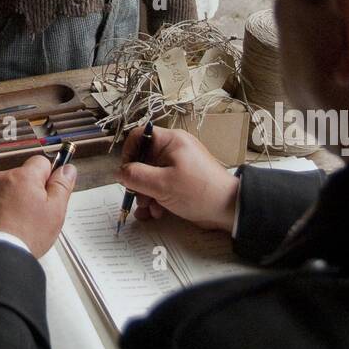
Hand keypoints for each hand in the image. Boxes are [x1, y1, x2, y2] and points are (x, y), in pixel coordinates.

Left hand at [0, 155, 76, 257]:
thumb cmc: (25, 235)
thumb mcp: (55, 211)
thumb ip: (62, 186)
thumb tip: (67, 168)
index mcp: (24, 177)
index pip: (41, 162)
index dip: (49, 177)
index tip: (50, 192)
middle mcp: (2, 179)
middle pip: (23, 177)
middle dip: (30, 192)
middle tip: (36, 215)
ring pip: (7, 190)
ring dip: (13, 201)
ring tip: (18, 225)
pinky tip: (4, 227)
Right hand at [117, 126, 238, 232]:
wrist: (229, 210)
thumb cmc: (199, 191)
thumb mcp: (162, 185)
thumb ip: (136, 176)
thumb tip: (119, 172)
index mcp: (171, 141)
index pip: (140, 136)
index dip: (129, 153)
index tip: (126, 173)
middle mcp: (174, 149)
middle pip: (143, 160)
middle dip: (138, 182)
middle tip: (139, 198)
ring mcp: (179, 165)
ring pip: (151, 176)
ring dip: (146, 194)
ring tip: (150, 210)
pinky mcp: (182, 181)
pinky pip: (162, 185)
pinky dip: (157, 198)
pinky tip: (157, 213)